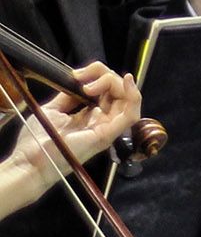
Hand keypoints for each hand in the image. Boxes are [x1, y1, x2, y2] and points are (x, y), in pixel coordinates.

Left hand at [0, 63, 138, 197]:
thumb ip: (68, 97)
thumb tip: (78, 82)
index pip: (107, 91)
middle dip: (106, 76)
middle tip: (84, 76)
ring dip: (115, 83)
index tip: (78, 74)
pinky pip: (131, 115)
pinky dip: (133, 96)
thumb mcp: (52, 110)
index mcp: (90, 117)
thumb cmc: (36, 141)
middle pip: (119, 92)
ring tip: (93, 84)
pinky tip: (127, 82)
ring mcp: (107, 128)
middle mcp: (102, 122)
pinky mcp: (107, 135)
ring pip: (127, 99)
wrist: (30, 161)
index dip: (98, 76)